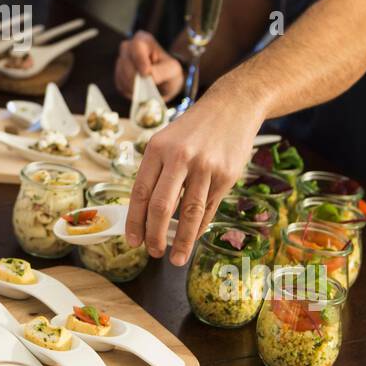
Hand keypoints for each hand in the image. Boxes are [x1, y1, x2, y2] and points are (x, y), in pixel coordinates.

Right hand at [115, 31, 184, 99]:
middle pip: (125, 62)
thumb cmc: (169, 71)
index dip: (140, 61)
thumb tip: (149, 75)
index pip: (136, 47)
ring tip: (146, 90)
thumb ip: (162, 71)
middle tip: (146, 88)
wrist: (164, 81)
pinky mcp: (119, 75)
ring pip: (121, 74)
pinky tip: (140, 91)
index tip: (146, 73)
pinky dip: (130, 91)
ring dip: (133, 86)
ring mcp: (121, 61)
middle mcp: (128, 48)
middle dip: (135, 77)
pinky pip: (120, 84)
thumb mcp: (173, 69)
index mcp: (143, 40)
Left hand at [124, 88, 263, 265]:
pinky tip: (193, 238)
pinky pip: (209, 209)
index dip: (135, 220)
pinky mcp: (226, 176)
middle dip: (155, 235)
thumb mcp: (166, 140)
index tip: (132, 240)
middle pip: (162, 206)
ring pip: (189, 213)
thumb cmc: (194, 128)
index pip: (140, 192)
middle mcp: (180, 158)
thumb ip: (156, 171)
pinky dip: (199, 227)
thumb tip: (145, 212)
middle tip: (153, 252)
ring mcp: (205, 167)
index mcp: (157, 149)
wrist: (233, 107)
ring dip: (182, 241)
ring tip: (175, 258)